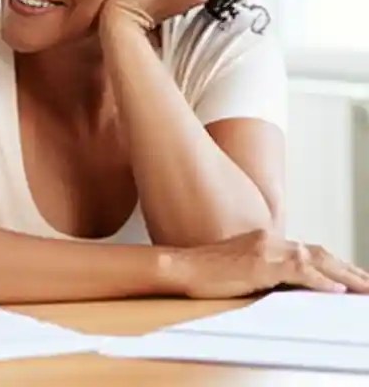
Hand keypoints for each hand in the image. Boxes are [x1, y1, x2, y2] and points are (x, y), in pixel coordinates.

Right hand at [163, 229, 368, 298]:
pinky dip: (321, 280)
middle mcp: (270, 240)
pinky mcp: (260, 263)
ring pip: (316, 260)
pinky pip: (299, 272)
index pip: (310, 252)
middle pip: (320, 254)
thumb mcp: (241, 269)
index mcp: (266, 241)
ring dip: (346, 276)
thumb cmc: (204, 272)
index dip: (336, 265)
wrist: (180, 267)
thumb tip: (289, 286)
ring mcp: (266, 250)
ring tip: (366, 288)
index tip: (355, 278)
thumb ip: (266, 271)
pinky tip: (337, 290)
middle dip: (350, 270)